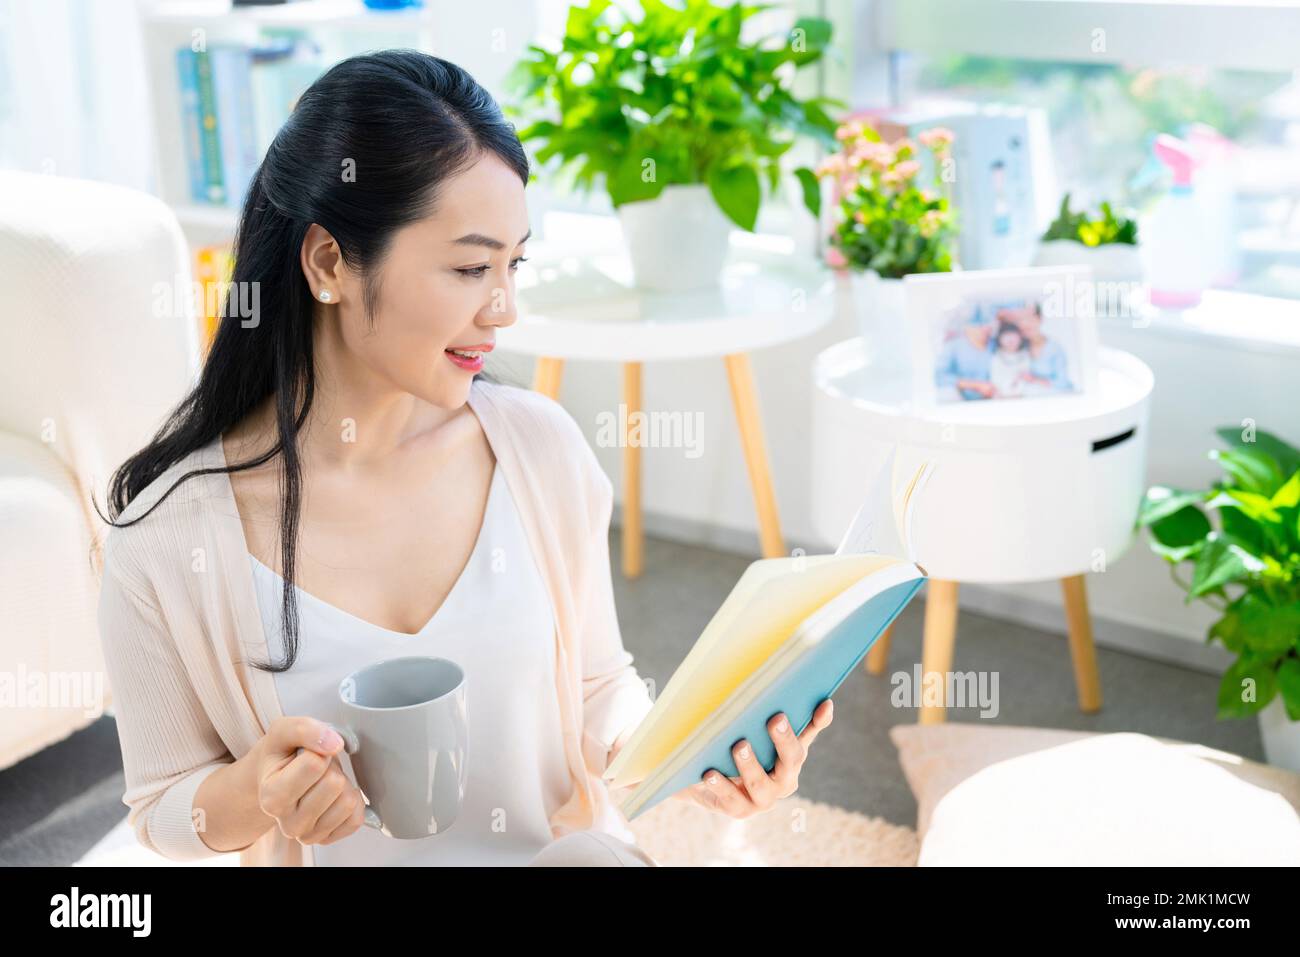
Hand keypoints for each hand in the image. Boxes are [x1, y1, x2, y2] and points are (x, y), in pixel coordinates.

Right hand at [254, 717, 368, 845]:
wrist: (277, 777)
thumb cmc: (281, 754)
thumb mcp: (283, 730)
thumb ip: (304, 729)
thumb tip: (334, 744)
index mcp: (271, 796)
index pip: (315, 764)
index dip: (318, 749)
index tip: (306, 752)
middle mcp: (287, 823)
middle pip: (334, 784)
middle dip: (331, 767)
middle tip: (317, 768)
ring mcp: (307, 835)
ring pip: (347, 801)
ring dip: (342, 783)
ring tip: (322, 781)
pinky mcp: (327, 838)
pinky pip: (356, 818)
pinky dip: (352, 800)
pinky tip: (334, 796)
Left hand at [678, 700, 833, 817]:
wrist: (707, 778)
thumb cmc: (743, 750)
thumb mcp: (761, 733)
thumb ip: (783, 718)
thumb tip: (819, 699)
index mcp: (792, 761)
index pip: (807, 738)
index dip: (817, 722)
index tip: (820, 704)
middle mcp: (783, 782)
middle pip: (791, 761)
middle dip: (784, 740)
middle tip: (775, 719)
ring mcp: (762, 800)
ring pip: (760, 784)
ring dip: (751, 764)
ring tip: (739, 745)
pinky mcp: (739, 810)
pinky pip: (731, 800)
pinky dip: (722, 786)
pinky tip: (710, 773)